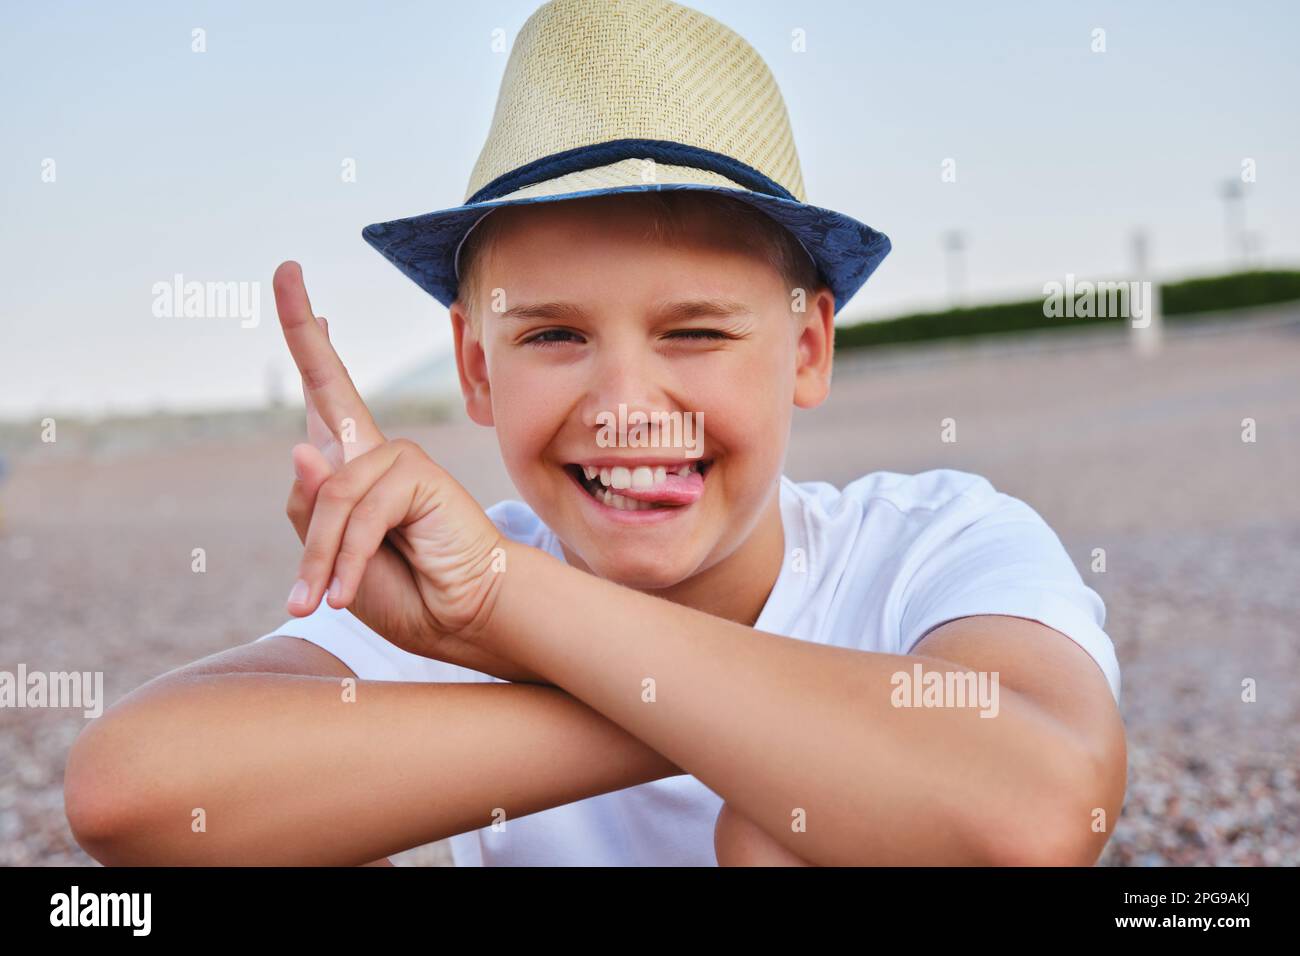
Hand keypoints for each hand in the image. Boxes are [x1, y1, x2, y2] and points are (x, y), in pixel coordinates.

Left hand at [274, 261, 544, 683]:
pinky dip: (346, 557)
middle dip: (302, 326)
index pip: (324, 396)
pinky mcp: (419, 473)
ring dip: (320, 557)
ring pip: (332, 495)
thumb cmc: (404, 594)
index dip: (308, 340)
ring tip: (320, 600)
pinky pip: (361, 511)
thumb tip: (303, 447)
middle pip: (328, 385)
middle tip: (284, 268)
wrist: (462, 621)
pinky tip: (344, 591)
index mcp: (355, 468)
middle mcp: (375, 453)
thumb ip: (313, 511)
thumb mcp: (331, 562)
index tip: (290, 280)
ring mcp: (398, 458)